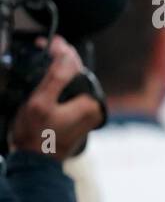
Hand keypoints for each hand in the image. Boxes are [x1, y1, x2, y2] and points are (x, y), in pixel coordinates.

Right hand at [9, 36, 103, 159]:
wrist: (35, 161)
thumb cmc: (35, 135)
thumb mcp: (40, 103)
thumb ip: (55, 78)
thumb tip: (67, 56)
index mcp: (89, 103)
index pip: (77, 67)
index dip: (62, 50)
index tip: (51, 40)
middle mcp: (93, 108)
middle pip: (78, 73)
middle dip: (63, 57)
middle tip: (49, 45)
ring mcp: (87, 113)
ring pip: (75, 82)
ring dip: (62, 68)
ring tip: (51, 54)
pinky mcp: (80, 117)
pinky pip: (73, 92)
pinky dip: (63, 82)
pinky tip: (52, 74)